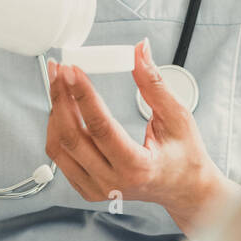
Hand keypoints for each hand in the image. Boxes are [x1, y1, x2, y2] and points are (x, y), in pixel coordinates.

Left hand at [45, 38, 239, 232]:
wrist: (184, 189)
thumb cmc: (185, 155)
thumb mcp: (177, 116)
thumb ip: (154, 83)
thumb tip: (139, 51)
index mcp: (138, 167)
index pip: (100, 127)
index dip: (82, 95)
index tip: (72, 70)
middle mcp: (113, 182)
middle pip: (72, 137)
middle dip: (61, 98)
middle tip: (59, 70)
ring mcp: (97, 189)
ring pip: (59, 147)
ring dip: (56, 112)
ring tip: (60, 85)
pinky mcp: (87, 188)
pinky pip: (60, 158)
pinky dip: (57, 130)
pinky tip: (63, 108)